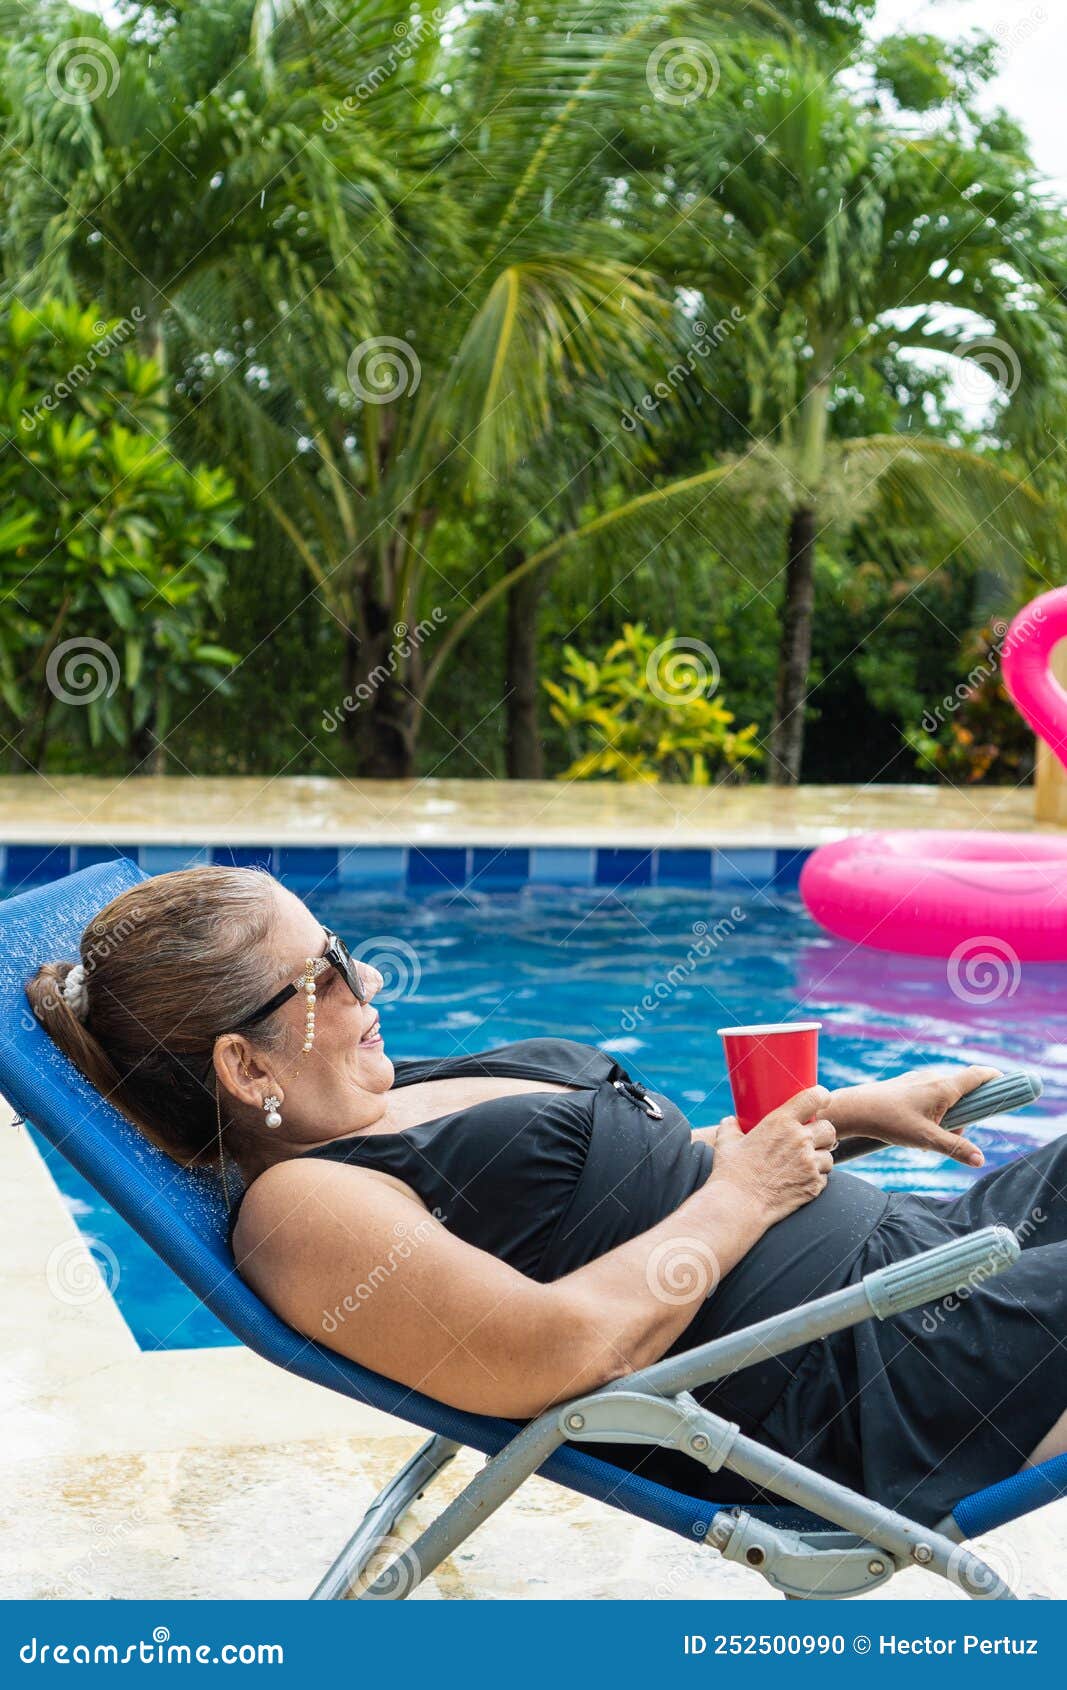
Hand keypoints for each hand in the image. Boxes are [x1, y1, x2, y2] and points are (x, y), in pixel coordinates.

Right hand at [701, 1086, 836, 1227]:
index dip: (821, 1097)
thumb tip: (731, 1121)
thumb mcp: (726, 1142)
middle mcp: (800, 1140)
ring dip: (820, 1158)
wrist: (737, 1205)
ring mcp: (809, 1164)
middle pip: (829, 1128)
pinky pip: (824, 1177)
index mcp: (781, 1122)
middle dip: (823, 1133)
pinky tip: (800, 1181)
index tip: (820, 1101)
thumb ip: (730, 1126)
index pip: (814, 1097)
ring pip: (829, 1155)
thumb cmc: (730, 1172)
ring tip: (804, 1164)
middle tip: (812, 1140)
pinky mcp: (814, 1185)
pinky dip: (816, 1178)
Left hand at [830, 1066, 999, 1168]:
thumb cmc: (889, 1121)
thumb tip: (980, 1159)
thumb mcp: (926, 1139)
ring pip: (946, 1095)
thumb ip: (955, 1147)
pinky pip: (930, 1096)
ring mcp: (920, 1080)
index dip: (995, 1079)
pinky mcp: (908, 1085)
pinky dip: (933, 1111)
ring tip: (928, 1135)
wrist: (855, 1109)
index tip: (1006, 1086)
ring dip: (948, 1114)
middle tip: (952, 1133)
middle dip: (966, 1112)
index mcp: (944, 1087)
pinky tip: (916, 1127)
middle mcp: (934, 1078)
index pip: (978, 1075)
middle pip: (964, 1091)